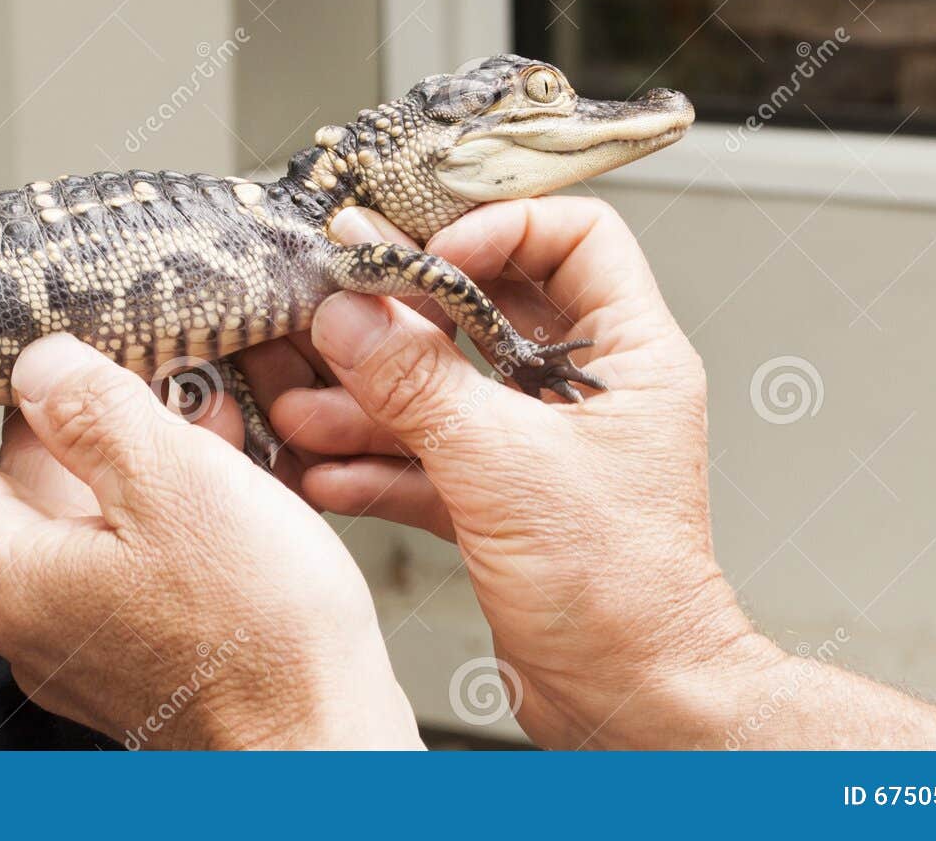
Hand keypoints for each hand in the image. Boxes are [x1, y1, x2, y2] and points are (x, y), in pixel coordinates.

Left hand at [0, 333, 420, 749]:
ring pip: (86, 508)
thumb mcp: (175, 482)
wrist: (322, 744)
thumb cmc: (256, 632)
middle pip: (16, 480)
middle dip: (69, 408)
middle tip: (118, 344)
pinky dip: (163, 496)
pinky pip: (131, 546)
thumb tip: (38, 363)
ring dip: (130, 447)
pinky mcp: (143, 642)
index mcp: (12, 569)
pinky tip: (221, 456)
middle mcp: (32, 609)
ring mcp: (86, 632)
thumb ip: (95, 411)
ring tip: (191, 390)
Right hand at [267, 198, 757, 748]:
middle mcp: (586, 391)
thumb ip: (417, 385)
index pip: (574, 236)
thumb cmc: (623, 596)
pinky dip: (379, 462)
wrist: (628, 706)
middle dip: (403, 317)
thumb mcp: (504, 467)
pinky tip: (327, 471)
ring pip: (446, 389)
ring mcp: (540, 445)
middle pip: (486, 310)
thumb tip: (351, 317)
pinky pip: (430, 456)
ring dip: (371, 399)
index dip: (499, 228)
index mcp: (628, 356)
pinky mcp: (502, 499)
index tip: (429, 251)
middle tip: (336, 307)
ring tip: (306, 409)